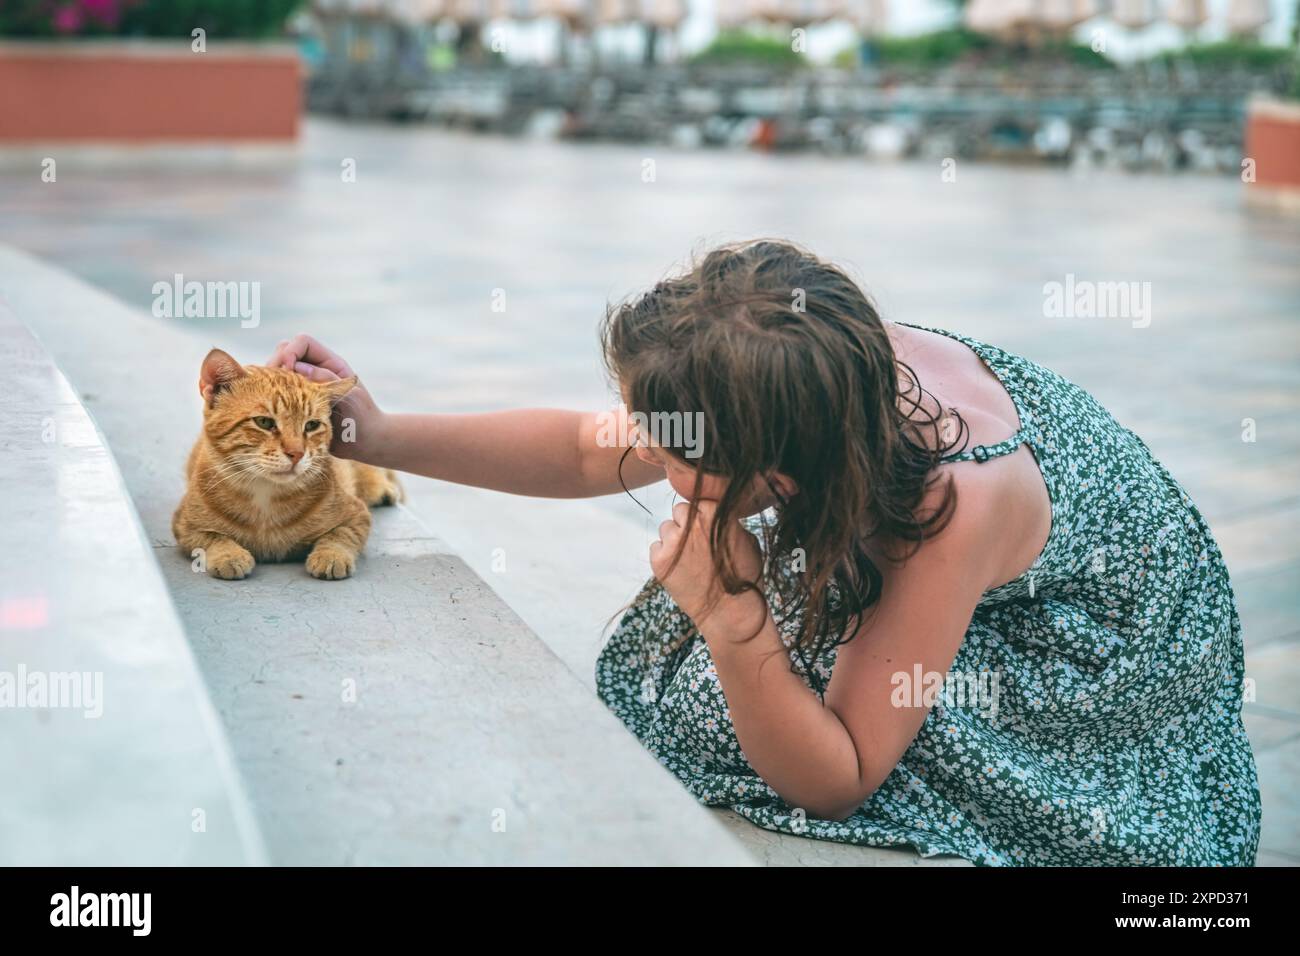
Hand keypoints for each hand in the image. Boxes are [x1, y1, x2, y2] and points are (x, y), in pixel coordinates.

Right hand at [267, 334, 383, 461]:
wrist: (364, 443)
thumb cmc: (363, 419)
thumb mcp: (350, 397)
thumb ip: (326, 379)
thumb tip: (296, 366)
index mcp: (330, 363)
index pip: (302, 342)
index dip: (290, 352)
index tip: (286, 372)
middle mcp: (314, 370)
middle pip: (284, 353)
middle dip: (274, 366)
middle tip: (269, 388)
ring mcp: (303, 386)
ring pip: (275, 371)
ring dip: (267, 381)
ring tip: (265, 397)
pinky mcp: (295, 403)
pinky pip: (274, 392)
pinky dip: (267, 396)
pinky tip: (265, 408)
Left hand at [650, 500, 764, 629]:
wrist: (732, 612)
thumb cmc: (744, 576)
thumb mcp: (746, 539)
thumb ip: (725, 520)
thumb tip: (711, 510)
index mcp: (715, 512)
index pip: (698, 500)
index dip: (703, 516)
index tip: (708, 530)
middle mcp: (692, 523)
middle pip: (679, 511)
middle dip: (687, 524)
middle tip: (697, 545)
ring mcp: (674, 541)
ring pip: (666, 528)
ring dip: (674, 540)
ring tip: (691, 561)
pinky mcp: (660, 561)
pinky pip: (656, 548)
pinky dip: (664, 557)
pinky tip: (681, 570)